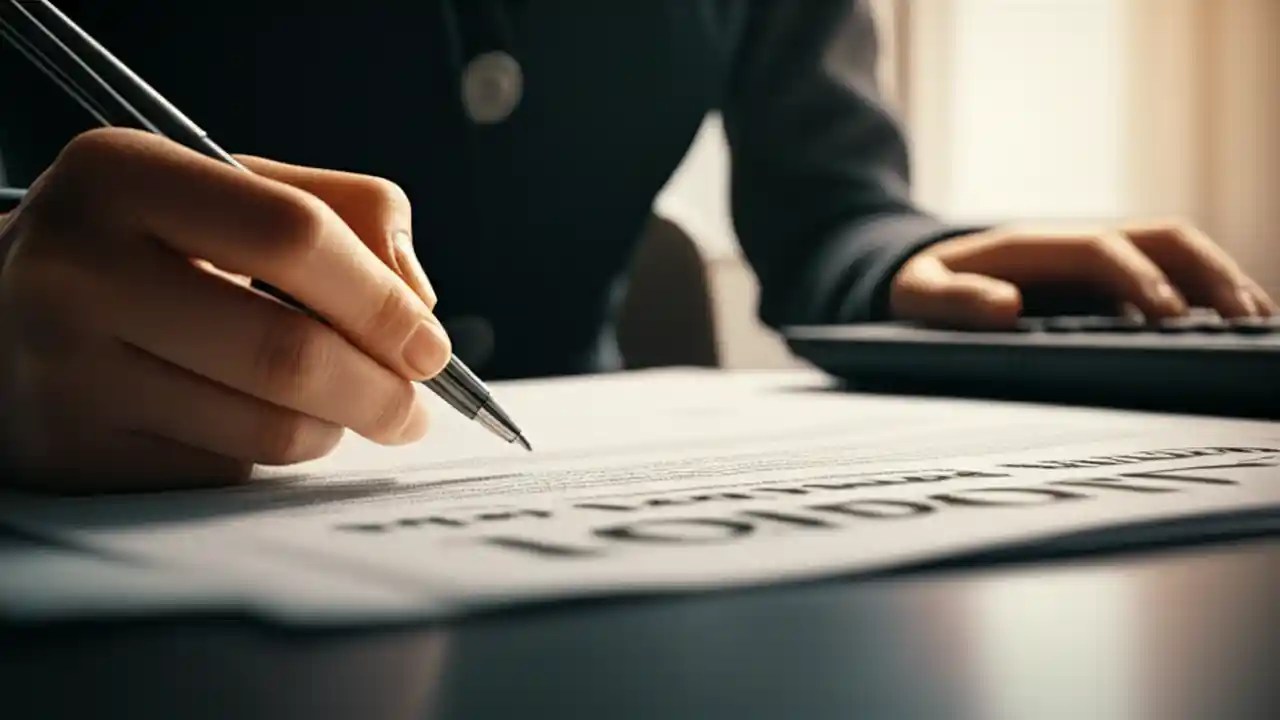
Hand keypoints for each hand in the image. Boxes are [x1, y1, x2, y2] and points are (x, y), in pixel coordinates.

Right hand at [0, 128, 449, 491]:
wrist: (3, 310)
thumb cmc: (146, 243)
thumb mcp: (226, 187)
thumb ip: (343, 209)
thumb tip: (417, 299)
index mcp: (122, 175)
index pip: (294, 236)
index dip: (382, 299)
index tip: (429, 345)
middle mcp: (78, 270)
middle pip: (287, 352)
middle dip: (381, 391)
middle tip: (414, 408)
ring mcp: (65, 371)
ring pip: (268, 428)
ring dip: (334, 427)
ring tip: (340, 406)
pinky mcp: (73, 453)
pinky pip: (226, 471)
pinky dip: (271, 452)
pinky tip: (256, 421)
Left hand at [890, 221, 1276, 327]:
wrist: (923, 277)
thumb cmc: (920, 289)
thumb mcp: (917, 294)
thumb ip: (952, 301)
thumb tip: (1008, 310)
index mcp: (1035, 246)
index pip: (1102, 250)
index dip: (1139, 279)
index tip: (1169, 319)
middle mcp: (1076, 246)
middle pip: (1161, 239)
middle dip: (1209, 271)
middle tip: (1245, 320)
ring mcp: (1097, 263)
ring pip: (1177, 255)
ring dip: (1222, 281)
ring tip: (1259, 324)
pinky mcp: (1108, 285)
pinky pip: (1169, 278)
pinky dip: (1207, 297)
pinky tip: (1234, 331)